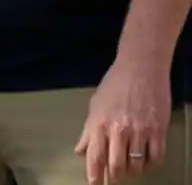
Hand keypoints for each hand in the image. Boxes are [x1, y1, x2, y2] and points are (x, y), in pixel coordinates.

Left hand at [74, 58, 171, 183]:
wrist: (141, 67)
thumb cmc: (115, 84)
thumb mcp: (95, 105)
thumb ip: (89, 130)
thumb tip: (80, 150)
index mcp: (100, 123)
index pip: (95, 157)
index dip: (94, 175)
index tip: (95, 184)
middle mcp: (119, 130)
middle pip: (116, 166)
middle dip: (114, 176)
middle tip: (114, 177)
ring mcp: (140, 131)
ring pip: (136, 165)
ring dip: (132, 171)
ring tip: (130, 168)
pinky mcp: (158, 130)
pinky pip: (155, 157)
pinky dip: (150, 164)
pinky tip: (146, 161)